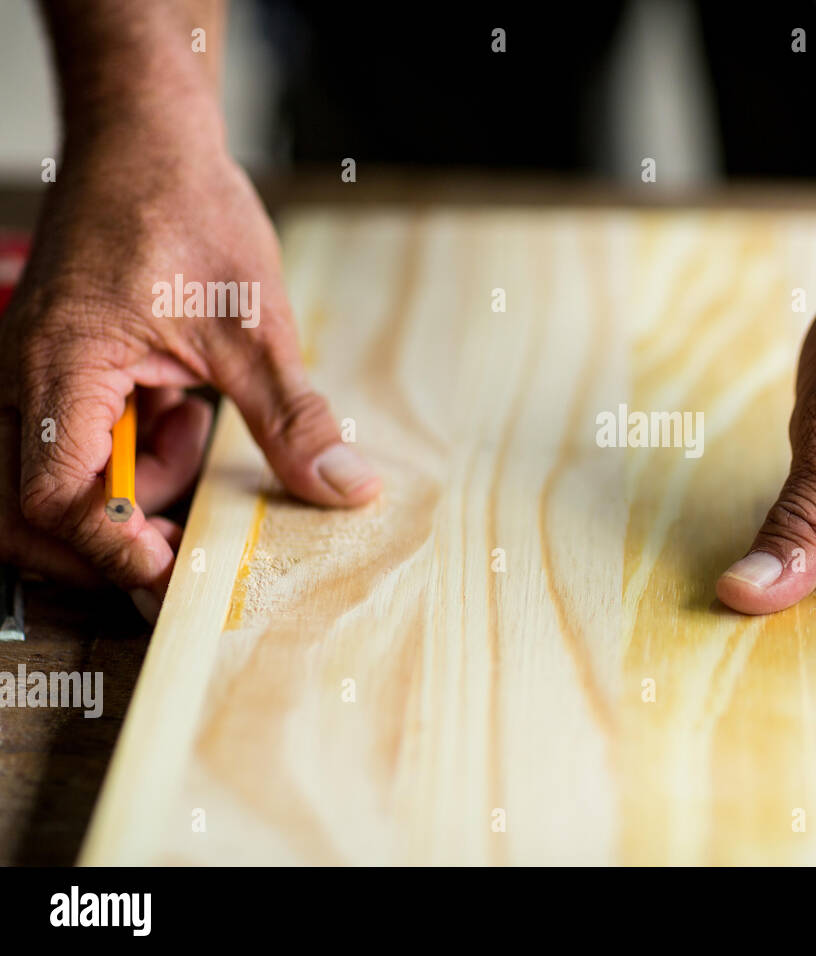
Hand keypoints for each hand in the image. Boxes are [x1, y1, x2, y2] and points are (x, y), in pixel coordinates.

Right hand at [0, 115, 379, 618]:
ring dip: (135, 487)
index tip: (174, 571)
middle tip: (181, 549)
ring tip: (196, 429)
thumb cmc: (184, 209)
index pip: (54, 497)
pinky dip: (139, 451)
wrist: (149, 141)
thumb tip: (342, 486)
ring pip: (57, 484)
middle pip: (30, 511)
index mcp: (61, 367)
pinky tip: (183, 411)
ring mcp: (35, 379)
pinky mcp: (60, 375)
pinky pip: (81, 446)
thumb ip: (293, 419)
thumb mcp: (256, 328)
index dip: (112, 548)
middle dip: (107, 540)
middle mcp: (25, 379)